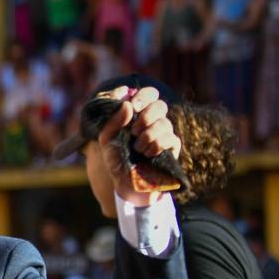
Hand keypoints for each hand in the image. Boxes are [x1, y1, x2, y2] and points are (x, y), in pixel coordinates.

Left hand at [96, 86, 180, 207]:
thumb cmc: (115, 160)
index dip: (143, 95)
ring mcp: (164, 134)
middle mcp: (153, 122)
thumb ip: (112, 121)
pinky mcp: (172, 148)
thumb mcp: (106, 140)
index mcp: (138, 115)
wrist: (126, 184)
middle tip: (134, 130)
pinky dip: (156, 145)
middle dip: (146, 115)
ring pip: (165, 122)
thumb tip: (128, 103)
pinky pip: (171, 138)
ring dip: (148, 135)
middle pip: (160, 104)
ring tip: (138, 148)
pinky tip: (147, 154)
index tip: (133, 105)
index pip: (149, 94)